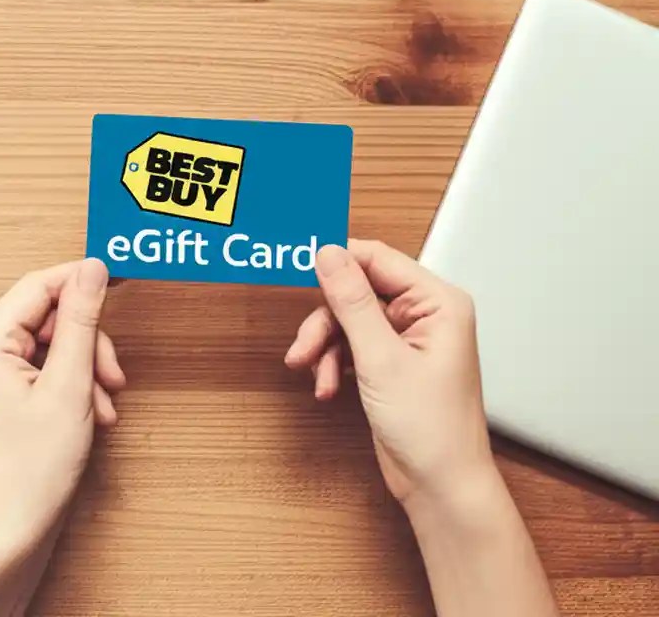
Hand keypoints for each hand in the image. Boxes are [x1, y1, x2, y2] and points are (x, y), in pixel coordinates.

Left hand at [0, 258, 125, 548]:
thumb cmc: (35, 468)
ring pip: (51, 344)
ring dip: (85, 368)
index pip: (37, 287)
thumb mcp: (70, 385)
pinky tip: (90, 413)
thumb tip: (93, 271)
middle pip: (47, 317)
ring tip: (102, 406)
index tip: (120, 274)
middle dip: (88, 344)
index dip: (81, 279)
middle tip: (112, 378)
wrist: (17, 526)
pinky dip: (72, 384)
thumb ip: (83, 322)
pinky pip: (42, 367)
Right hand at [284, 240, 497, 506]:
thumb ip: (352, 301)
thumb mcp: (381, 359)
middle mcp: (426, 315)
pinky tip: (328, 388)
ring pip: (348, 321)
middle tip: (303, 347)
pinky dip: (332, 364)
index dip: (337, 261)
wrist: (440, 486)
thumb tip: (329, 254)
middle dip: (325, 321)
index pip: (378, 259)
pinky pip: (350, 346)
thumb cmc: (432, 430)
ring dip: (324, 346)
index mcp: (438, 303)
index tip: (298, 267)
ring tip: (312, 374)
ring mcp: (407, 340)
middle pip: (357, 292)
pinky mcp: (391, 363)